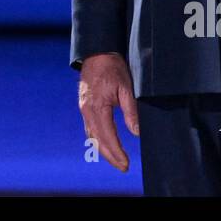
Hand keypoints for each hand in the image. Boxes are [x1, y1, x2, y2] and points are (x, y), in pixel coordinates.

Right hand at [78, 52, 138, 171]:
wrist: (96, 53)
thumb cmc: (112, 68)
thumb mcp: (126, 88)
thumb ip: (130, 111)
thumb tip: (136, 133)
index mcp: (97, 107)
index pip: (108, 136)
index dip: (117, 152)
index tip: (126, 164)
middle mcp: (87, 111)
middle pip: (98, 140)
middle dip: (110, 156)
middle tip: (124, 167)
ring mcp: (84, 109)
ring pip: (92, 136)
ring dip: (104, 150)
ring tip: (116, 160)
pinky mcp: (84, 106)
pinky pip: (90, 128)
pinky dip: (98, 140)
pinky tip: (105, 144)